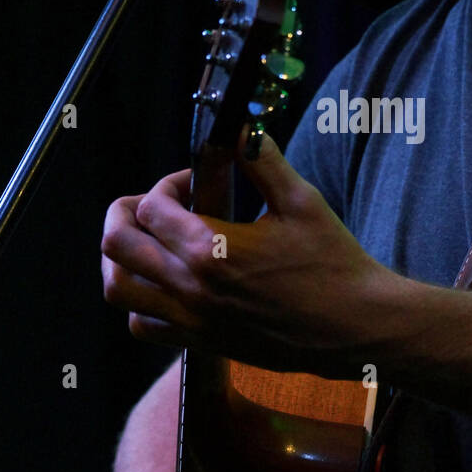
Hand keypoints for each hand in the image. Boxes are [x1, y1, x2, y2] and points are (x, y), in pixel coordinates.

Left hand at [100, 135, 413, 375]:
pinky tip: (168, 282)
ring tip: (148, 243)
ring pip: (118, 288)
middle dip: (127, 212)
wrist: (354, 328)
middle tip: (156, 205)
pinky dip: (140, 300)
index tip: (196, 182)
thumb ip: (262, 160)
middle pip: (116, 244)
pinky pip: (143, 324)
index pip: (151, 207)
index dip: (167, 184)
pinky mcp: (201, 342)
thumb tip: (238, 128)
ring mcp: (192, 320)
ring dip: (123, 258)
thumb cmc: (334, 264)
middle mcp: (192, 288)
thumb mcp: (302, 201)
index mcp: (212, 249)